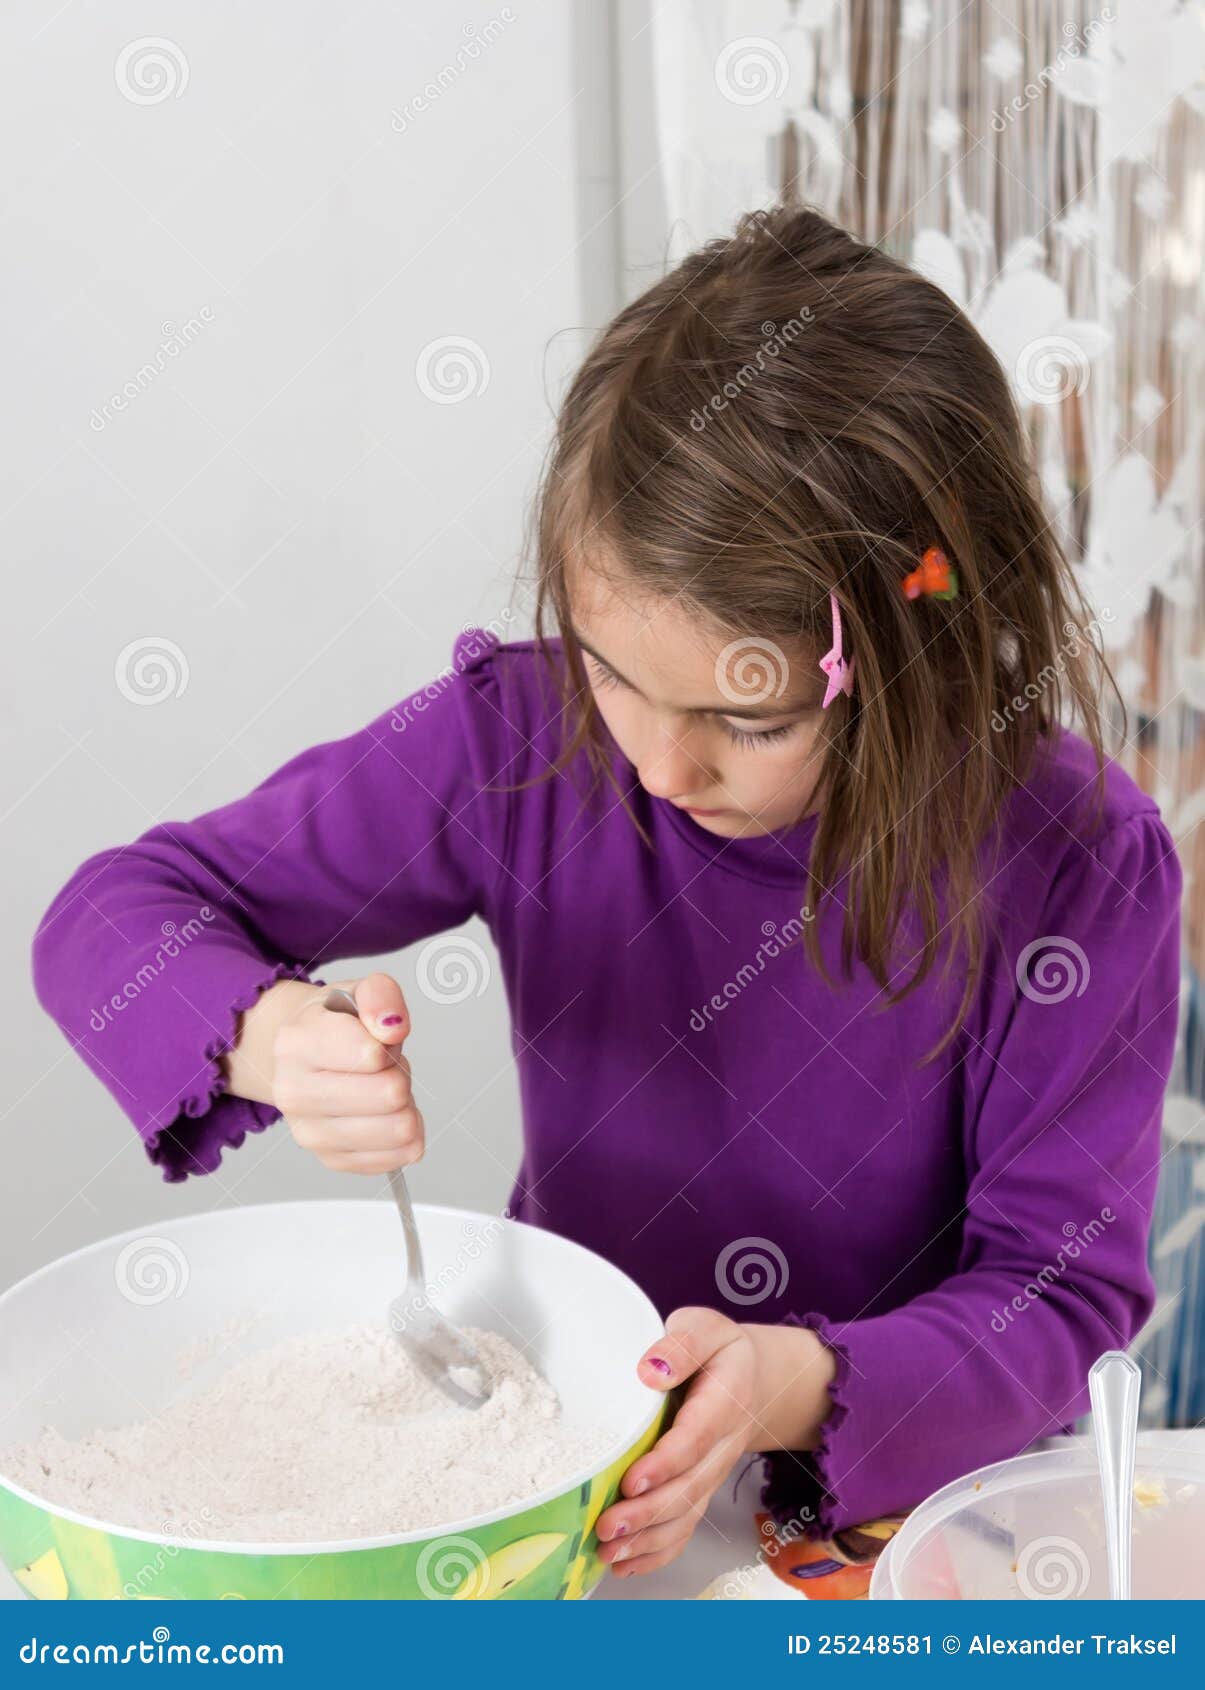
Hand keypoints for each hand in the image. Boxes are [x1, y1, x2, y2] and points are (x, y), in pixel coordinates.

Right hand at [270, 973, 422, 1173]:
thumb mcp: (357, 991)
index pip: (371, 1054)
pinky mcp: (331, 1159)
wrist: (305, 1056)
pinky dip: (404, 1136)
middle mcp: (292, 1092)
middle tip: (381, 1066)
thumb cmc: (336, 1024)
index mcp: (295, 1043)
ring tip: (381, 1088)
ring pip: (398, 1129)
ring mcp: (308, 1132)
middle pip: (390, 1094)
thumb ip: (380, 995)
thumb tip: (391, 1027)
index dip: (389, 1044)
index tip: (375, 1039)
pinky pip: (396, 1157)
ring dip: (405, 1106)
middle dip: (399, 1075)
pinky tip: (384, 1116)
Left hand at [595, 1308, 834, 1578]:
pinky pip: (685, 1528)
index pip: (696, 1438)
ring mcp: (713, 1473)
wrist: (754, 1378)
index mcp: (725, 1401)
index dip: (666, 1464)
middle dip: (648, 1513)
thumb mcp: (706, 1327)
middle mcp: (722, 1446)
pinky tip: (625, 1565)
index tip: (633, 1480)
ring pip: (686, 1516)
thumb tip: (648, 1370)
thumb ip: (681, 1345)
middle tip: (607, 1526)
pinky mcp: (701, 1490)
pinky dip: (657, 1552)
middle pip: (688, 1488)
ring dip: (647, 1539)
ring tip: (607, 1551)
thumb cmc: (719, 1350)